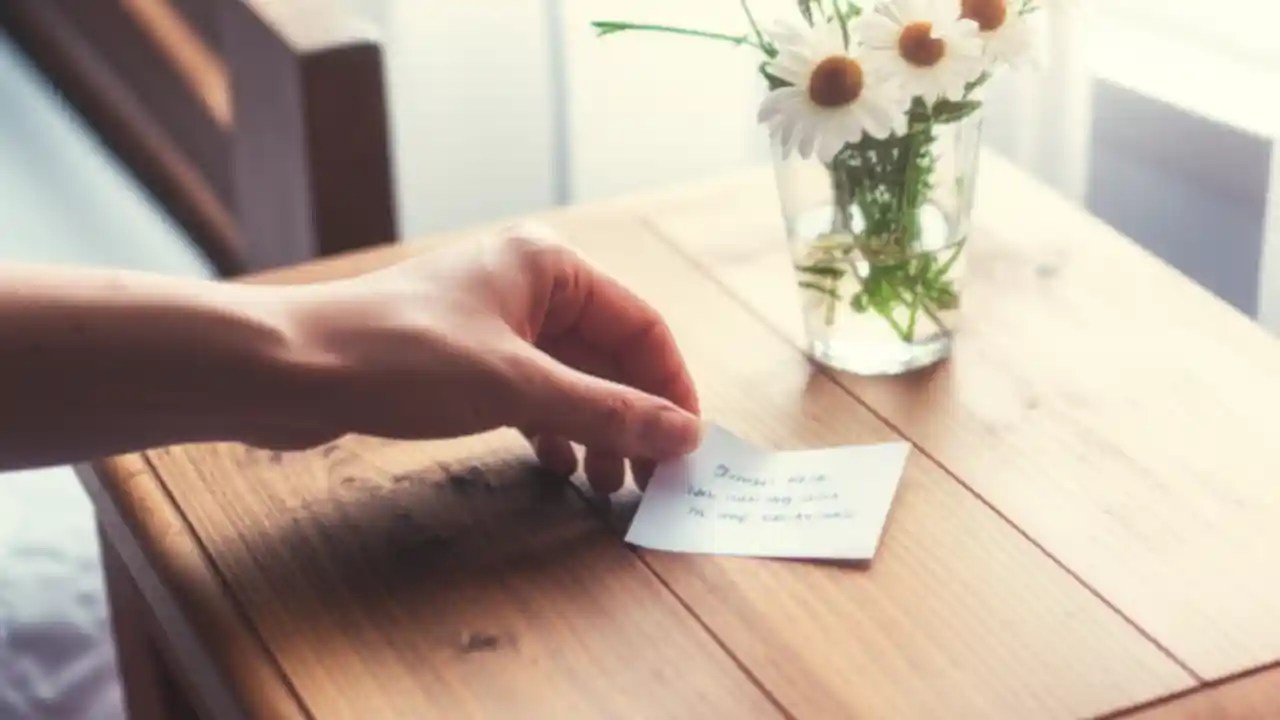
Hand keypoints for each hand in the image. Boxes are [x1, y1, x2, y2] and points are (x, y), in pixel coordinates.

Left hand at [282, 225, 701, 492]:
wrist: (290, 369)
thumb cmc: (399, 357)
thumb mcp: (517, 387)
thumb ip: (607, 410)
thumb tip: (683, 433)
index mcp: (550, 265)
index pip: (641, 326)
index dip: (671, 387)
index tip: (689, 445)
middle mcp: (527, 285)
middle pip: (607, 356)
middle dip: (631, 416)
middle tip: (653, 478)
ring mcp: (494, 322)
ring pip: (570, 379)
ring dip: (594, 430)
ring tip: (609, 485)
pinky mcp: (463, 359)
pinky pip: (531, 393)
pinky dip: (551, 429)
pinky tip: (558, 464)